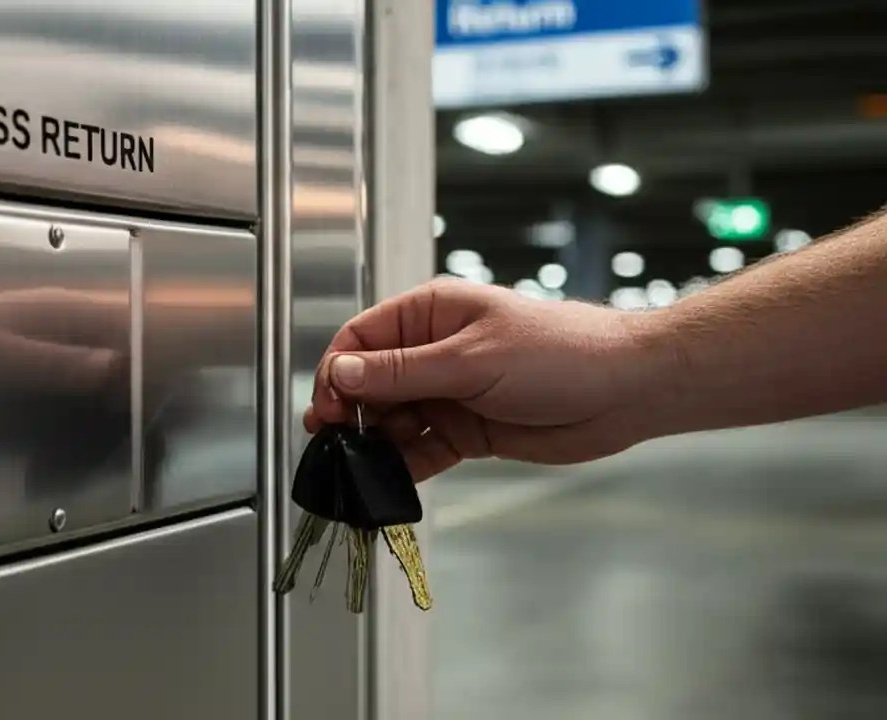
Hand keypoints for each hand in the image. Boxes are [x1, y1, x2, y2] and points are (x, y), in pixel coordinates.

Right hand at [304, 278, 669, 478]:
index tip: (326, 410)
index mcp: (429, 315)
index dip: (336, 374)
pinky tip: (390, 484)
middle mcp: (432, 352)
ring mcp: (449, 393)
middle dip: (351, 415)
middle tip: (337, 446)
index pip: (360, 340)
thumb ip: (401, 373)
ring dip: (376, 445)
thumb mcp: (471, 360)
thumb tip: (340, 373)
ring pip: (392, 421)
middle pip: (369, 384)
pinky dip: (404, 468)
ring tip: (366, 467)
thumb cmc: (559, 352)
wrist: (625, 391)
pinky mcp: (467, 430)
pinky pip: (422, 450)